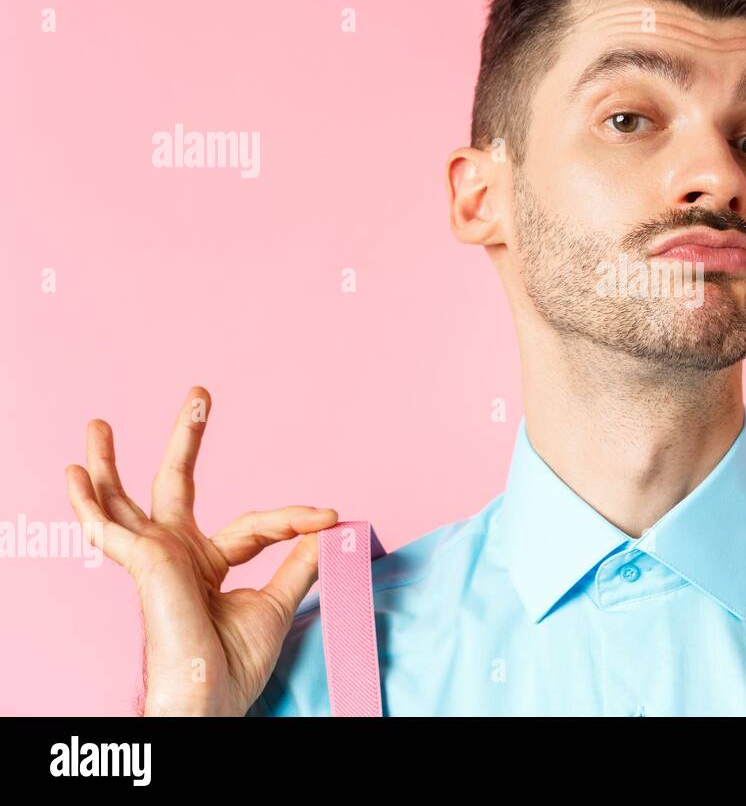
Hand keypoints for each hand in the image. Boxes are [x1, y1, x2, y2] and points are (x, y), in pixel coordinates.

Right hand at [65, 386, 338, 715]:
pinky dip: (89, 501)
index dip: (294, 517)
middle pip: (176, 484)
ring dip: (109, 463)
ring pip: (126, 499)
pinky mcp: (143, 563)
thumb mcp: (277, 601)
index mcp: (207, 564)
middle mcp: (177, 555)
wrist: (210, 695)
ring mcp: (156, 557)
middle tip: (199, 392)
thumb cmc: (235, 663)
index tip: (329, 513)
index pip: (255, 524)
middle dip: (185, 438)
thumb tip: (329, 526)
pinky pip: (109, 528)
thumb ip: (298, 561)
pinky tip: (74, 473)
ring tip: (98, 425)